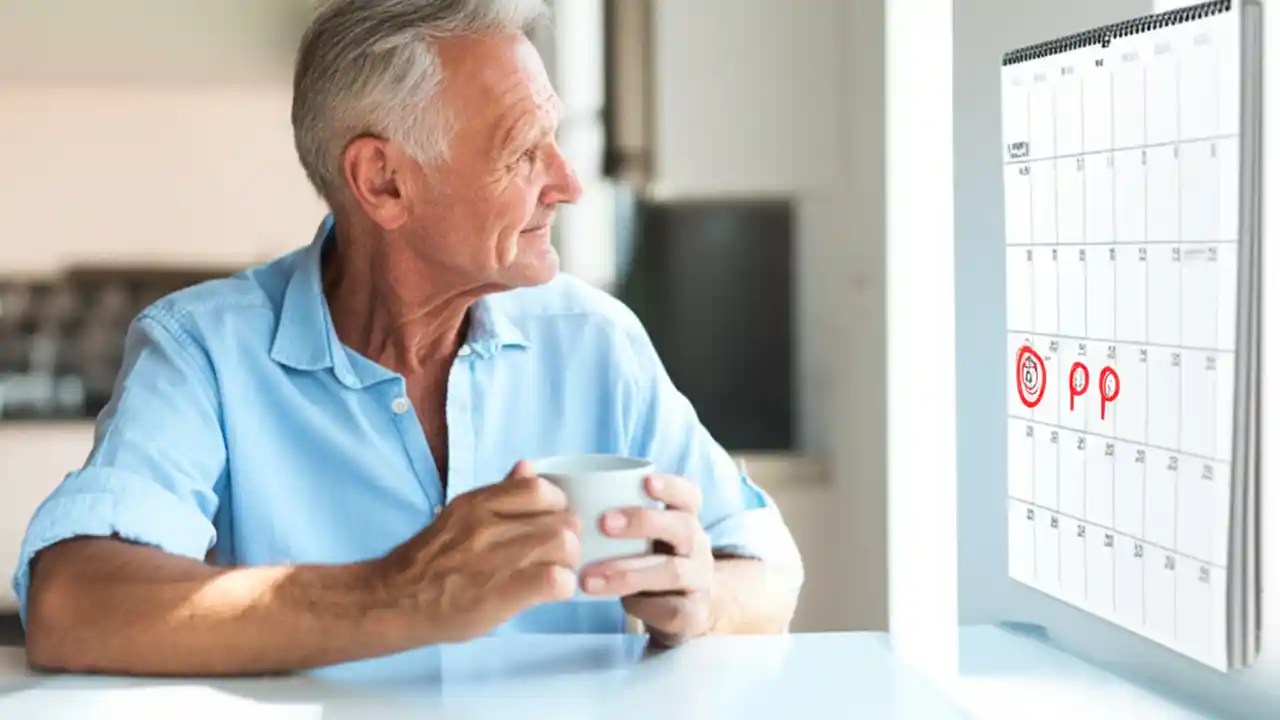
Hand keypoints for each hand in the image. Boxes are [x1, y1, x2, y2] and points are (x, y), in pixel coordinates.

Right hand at [375, 461, 579, 643]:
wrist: (393, 601)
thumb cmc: (429, 562)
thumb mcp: (460, 516)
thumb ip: (498, 495)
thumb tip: (527, 466)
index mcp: (478, 503)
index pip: (540, 488)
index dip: (556, 507)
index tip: (550, 524)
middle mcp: (487, 524)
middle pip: (560, 519)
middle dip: (568, 539)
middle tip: (558, 556)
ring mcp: (497, 558)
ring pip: (563, 546)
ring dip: (568, 563)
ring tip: (556, 573)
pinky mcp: (503, 591)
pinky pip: (555, 580)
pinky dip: (562, 587)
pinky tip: (551, 593)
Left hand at [580, 474, 714, 644]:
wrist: (683, 613)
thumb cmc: (648, 565)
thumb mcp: (642, 540)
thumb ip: (616, 519)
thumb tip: (557, 494)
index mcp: (686, 521)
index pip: (689, 497)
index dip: (671, 487)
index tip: (646, 481)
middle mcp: (698, 548)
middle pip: (683, 528)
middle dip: (643, 522)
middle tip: (603, 523)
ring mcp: (700, 581)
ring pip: (671, 571)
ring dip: (627, 572)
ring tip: (588, 578)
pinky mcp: (693, 614)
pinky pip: (670, 609)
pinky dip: (640, 605)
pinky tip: (620, 604)